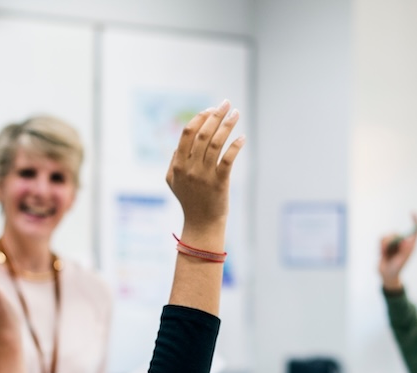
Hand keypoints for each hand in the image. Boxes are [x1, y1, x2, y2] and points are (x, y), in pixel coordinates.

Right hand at [165, 100, 245, 232]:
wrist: (202, 224)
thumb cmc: (189, 201)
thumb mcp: (174, 182)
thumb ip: (174, 161)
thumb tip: (179, 144)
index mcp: (178, 164)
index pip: (187, 133)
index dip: (200, 118)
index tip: (211, 109)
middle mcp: (190, 168)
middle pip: (203, 134)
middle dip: (215, 115)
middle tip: (226, 104)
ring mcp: (204, 175)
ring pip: (216, 143)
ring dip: (227, 125)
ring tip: (236, 113)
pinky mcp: (219, 182)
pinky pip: (228, 159)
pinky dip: (236, 145)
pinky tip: (242, 137)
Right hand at [379, 212, 416, 290]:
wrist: (386, 274)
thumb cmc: (396, 269)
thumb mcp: (401, 261)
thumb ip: (404, 251)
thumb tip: (405, 240)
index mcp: (410, 246)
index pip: (416, 231)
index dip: (416, 221)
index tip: (412, 213)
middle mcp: (403, 243)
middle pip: (397, 234)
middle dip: (390, 241)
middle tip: (385, 251)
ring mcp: (394, 243)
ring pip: (388, 236)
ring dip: (384, 244)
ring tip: (383, 253)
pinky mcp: (386, 244)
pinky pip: (381, 238)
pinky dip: (380, 245)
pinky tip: (381, 253)